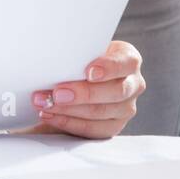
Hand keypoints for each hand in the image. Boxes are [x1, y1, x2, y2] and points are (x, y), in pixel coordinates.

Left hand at [10, 41, 145, 138]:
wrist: (81, 77)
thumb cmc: (82, 59)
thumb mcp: (84, 50)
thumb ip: (78, 52)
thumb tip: (53, 49)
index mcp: (129, 59)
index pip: (126, 62)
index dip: (109, 68)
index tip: (89, 72)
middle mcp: (133, 84)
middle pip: (114, 92)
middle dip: (82, 93)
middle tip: (57, 93)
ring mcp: (126, 108)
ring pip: (100, 112)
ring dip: (68, 110)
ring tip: (45, 104)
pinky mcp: (113, 126)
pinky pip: (92, 129)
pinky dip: (68, 122)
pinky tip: (51, 115)